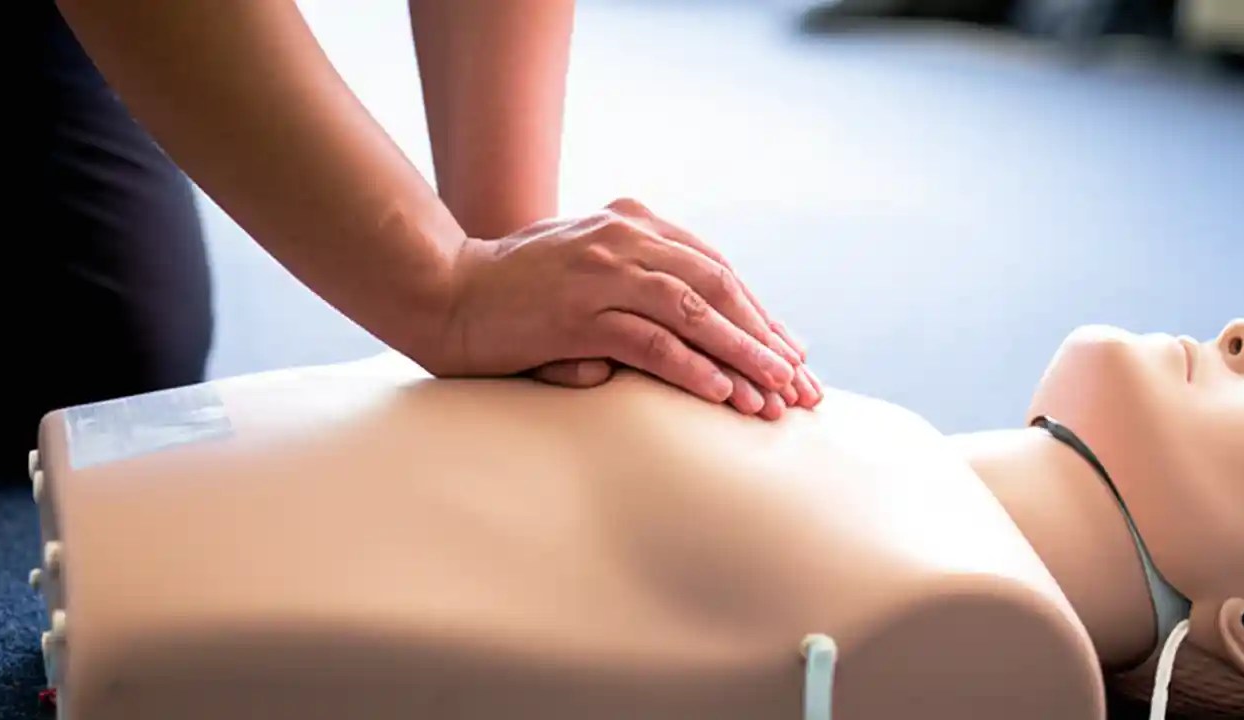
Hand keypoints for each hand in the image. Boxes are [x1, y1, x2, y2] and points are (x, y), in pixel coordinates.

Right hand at [435, 198, 821, 414]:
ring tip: (777, 395)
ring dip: (742, 355)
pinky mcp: (576, 313)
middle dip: (764, 337)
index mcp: (632, 222)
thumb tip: (698, 335)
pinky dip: (692, 368)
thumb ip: (637, 284)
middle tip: (800, 384)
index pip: (713, 268)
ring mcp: (601, 273)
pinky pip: (649, 342)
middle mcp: (624, 238)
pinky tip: (723, 394)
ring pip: (693, 313)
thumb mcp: (586, 267)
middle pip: (716, 287)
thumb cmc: (516, 289)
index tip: (790, 354)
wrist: (444, 291)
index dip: (758, 313)